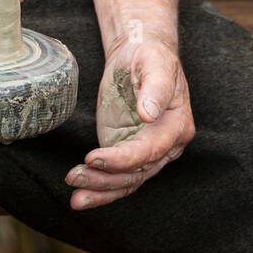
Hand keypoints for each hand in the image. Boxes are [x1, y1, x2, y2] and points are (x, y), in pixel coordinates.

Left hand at [65, 25, 193, 209]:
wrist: (138, 54)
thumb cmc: (150, 56)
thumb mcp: (155, 63)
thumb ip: (155, 88)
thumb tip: (150, 114)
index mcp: (177, 125)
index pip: (150, 150)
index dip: (123, 158)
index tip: (95, 157)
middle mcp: (166, 146)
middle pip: (137, 173)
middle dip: (106, 179)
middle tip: (76, 177)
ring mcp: (145, 152)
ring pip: (127, 181)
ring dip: (100, 190)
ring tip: (75, 196)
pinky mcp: (127, 152)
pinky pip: (117, 178)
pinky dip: (100, 190)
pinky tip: (81, 197)